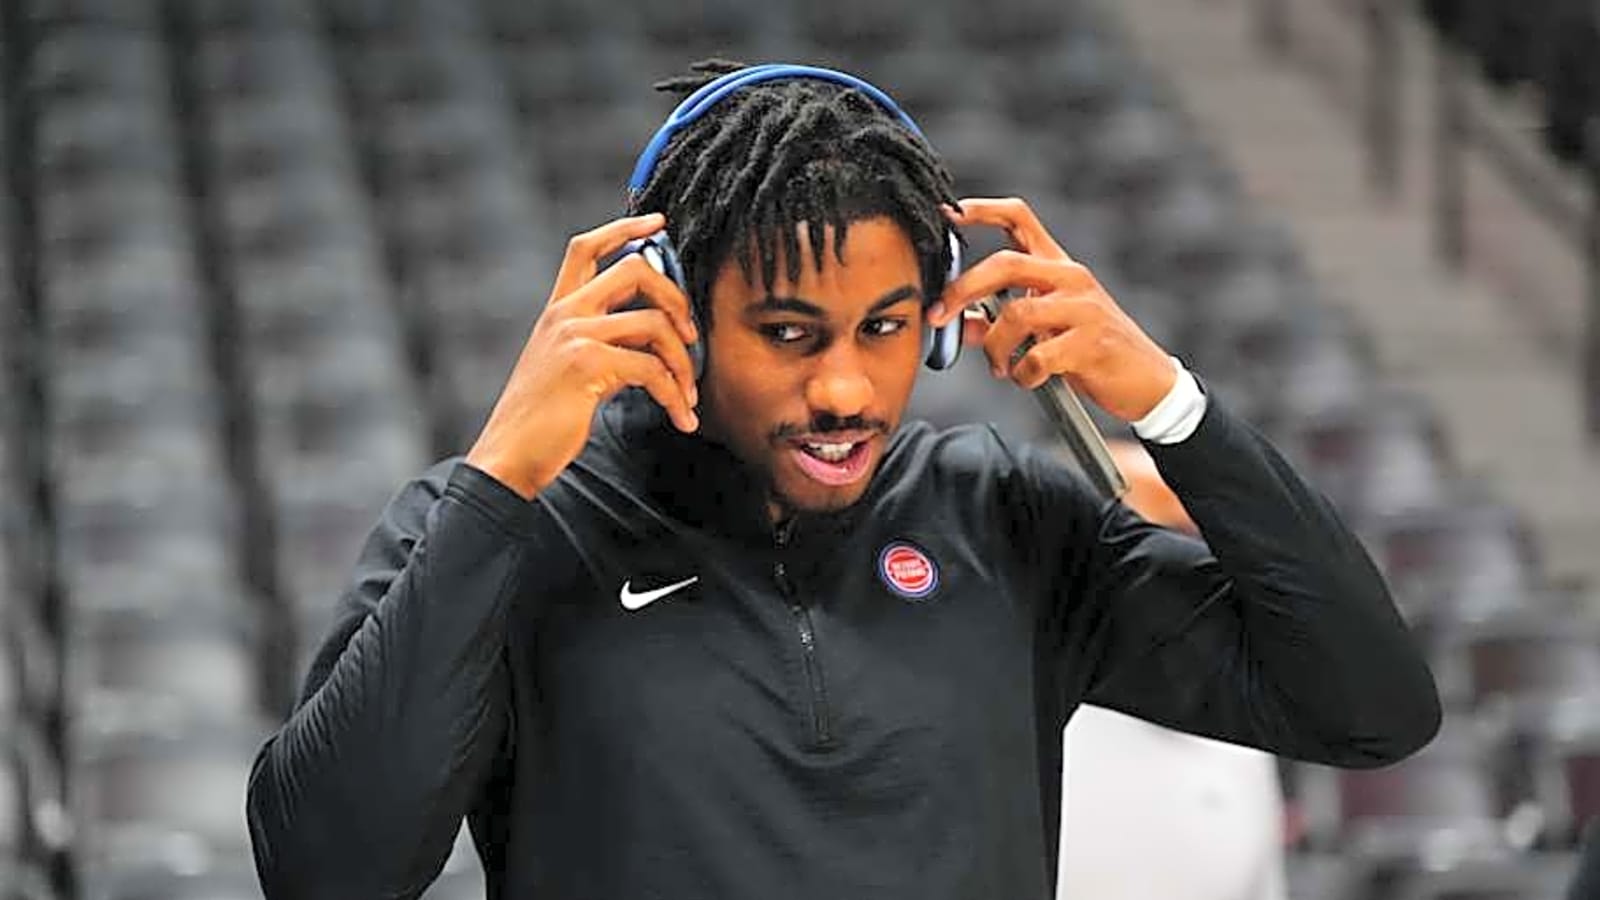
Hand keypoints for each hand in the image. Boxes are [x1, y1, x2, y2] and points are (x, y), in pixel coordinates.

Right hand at [465, 213, 698, 498]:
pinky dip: (675, 396)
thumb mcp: (571, 369)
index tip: (658, 223)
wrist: (510, 455)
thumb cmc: (543, 420)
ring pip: (654, 323)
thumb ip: (606, 344)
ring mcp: (575, 336)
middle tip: (691, 336)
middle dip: (676, 298)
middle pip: (634, 269)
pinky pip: (653, 369)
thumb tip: (656, 340)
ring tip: (688, 395)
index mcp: (558, 310)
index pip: (587, 247)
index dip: (624, 227)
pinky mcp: (587, 364)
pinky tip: (681, 418)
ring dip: (683, 362)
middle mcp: (564, 314)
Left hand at [929, 197, 1176, 422]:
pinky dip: (1022, 374)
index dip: (982, 211)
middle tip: (939, 315)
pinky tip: (1027, 379)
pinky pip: (1036, 357)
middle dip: (963, 289)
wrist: (1147, 382)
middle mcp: (1071, 279)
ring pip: (1016, 314)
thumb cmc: (1093, 352)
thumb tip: (960, 323)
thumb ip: (1001, 321)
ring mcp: (1083, 309)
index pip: (1019, 219)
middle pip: (1005, 264)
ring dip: (994, 346)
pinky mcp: (1090, 343)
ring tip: (999, 367)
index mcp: (1058, 267)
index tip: (949, 212)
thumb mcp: (1046, 330)